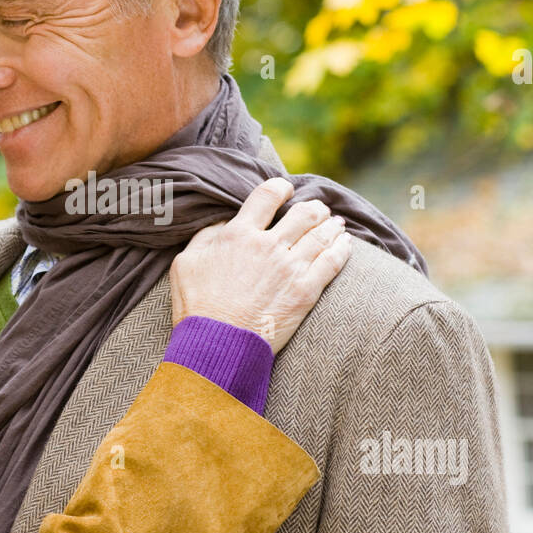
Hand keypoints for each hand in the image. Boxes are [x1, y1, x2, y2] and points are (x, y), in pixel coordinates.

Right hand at [171, 177, 351, 352]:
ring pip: (321, 235)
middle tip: (318, 209)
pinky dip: (342, 249)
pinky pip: (333, 262)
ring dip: (332, 225)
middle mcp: (268, 246)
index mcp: (239, 234)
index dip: (280, 188)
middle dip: (314, 208)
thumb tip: (223, 224)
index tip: (286, 189)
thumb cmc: (196, 306)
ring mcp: (290, 268)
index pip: (267, 196)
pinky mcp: (306, 291)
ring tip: (336, 223)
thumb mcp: (186, 262)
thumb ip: (205, 237)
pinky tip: (346, 243)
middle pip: (303, 213)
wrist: (217, 345)